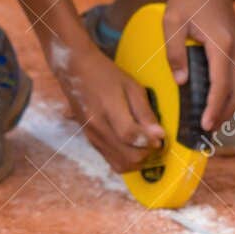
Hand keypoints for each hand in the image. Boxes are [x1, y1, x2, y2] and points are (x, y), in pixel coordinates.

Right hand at [52, 38, 165, 172]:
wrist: (74, 68)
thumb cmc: (106, 74)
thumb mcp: (131, 87)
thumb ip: (145, 112)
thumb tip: (159, 135)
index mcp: (107, 109)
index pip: (131, 137)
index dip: (149, 141)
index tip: (159, 137)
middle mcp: (97, 127)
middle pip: (128, 157)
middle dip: (147, 153)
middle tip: (153, 141)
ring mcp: (92, 136)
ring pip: (121, 164)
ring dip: (138, 160)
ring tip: (144, 145)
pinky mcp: (90, 140)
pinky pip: (112, 161)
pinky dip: (126, 159)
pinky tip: (132, 146)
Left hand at [162, 0, 234, 131]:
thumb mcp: (173, 20)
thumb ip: (175, 51)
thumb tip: (181, 82)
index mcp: (222, 46)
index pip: (221, 85)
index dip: (215, 108)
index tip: (206, 125)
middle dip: (224, 115)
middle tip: (207, 130)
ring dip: (228, 109)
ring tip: (212, 121)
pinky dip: (229, 97)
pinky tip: (215, 103)